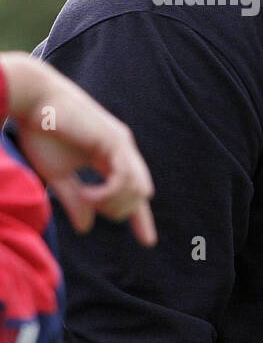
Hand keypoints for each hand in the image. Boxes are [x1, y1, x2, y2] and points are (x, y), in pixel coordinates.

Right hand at [2, 54, 155, 245]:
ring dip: (112, 203)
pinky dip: (110, 193)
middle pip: (140, 194)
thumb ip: (74, 200)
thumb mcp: (57, 175)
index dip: (141, 218)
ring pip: (138, 189)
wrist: (33, 100)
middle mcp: (122, 152)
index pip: (133, 192)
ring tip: (85, 198)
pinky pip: (126, 178)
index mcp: (110, 159)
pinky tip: (88, 194)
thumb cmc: (41, 133)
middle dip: (120, 210)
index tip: (148, 242)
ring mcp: (122, 145)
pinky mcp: (116, 140)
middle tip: (88, 204)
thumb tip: (87, 228)